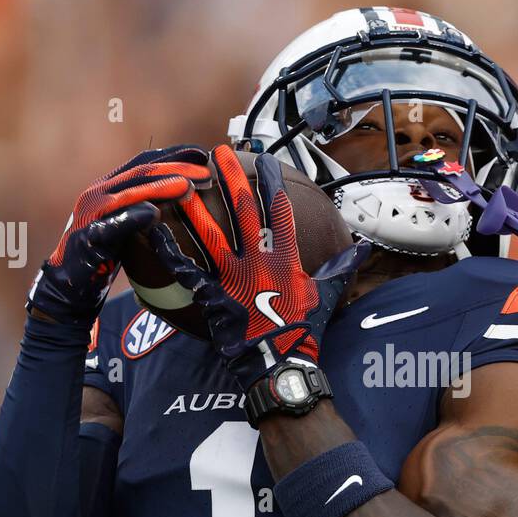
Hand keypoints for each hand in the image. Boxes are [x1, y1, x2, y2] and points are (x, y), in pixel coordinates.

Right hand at [26, 145, 211, 326]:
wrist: (70, 284)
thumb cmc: (105, 255)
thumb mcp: (130, 226)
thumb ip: (146, 207)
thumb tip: (183, 194)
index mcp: (110, 187)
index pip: (144, 163)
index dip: (173, 155)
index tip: (202, 154)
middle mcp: (99, 192)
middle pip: (141, 172)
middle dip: (176, 168)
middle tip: (206, 171)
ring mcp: (92, 212)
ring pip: (129, 191)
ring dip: (161, 186)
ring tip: (189, 185)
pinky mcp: (88, 235)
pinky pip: (113, 223)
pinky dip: (132, 215)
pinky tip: (153, 212)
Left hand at [149, 144, 367, 389]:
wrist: (280, 362)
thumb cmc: (304, 330)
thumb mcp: (327, 294)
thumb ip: (341, 267)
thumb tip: (363, 250)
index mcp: (286, 258)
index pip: (280, 211)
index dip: (272, 183)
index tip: (266, 163)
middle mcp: (258, 261)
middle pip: (243, 211)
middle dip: (232, 179)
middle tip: (219, 154)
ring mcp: (233, 278)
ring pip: (209, 233)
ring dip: (195, 206)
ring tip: (181, 182)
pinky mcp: (212, 295)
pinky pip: (185, 268)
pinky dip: (169, 249)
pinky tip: (153, 230)